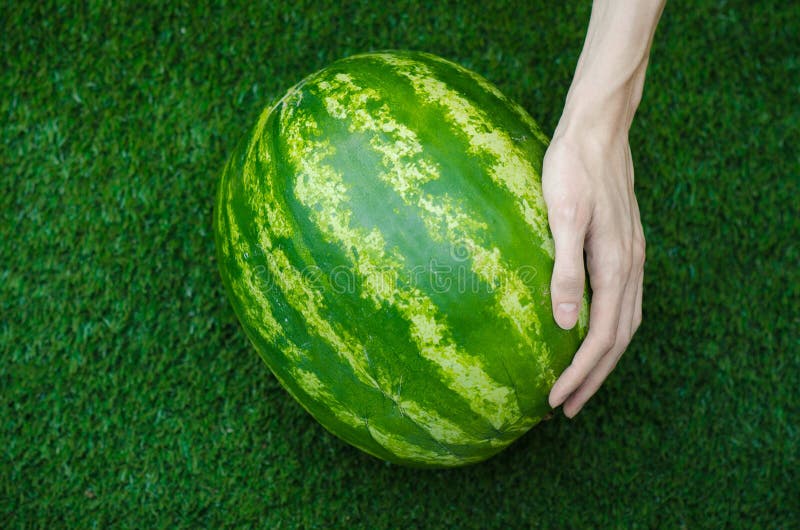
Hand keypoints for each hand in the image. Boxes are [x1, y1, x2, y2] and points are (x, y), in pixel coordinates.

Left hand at [543, 130, 644, 417]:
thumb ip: (566, 268)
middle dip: (593, 376)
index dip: (580, 372)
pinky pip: (622, 303)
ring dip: (602, 358)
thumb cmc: (573, 168)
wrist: (598, 130)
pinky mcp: (622, 246)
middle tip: (566, 407)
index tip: (555, 398)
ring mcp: (630, 256)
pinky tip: (588, 331)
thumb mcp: (563, 215)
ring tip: (578, 381)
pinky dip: (609, 330)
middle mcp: (630, 267)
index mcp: (616, 265)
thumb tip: (563, 323)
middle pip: (618, 339)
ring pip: (624, 323)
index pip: (602, 337)